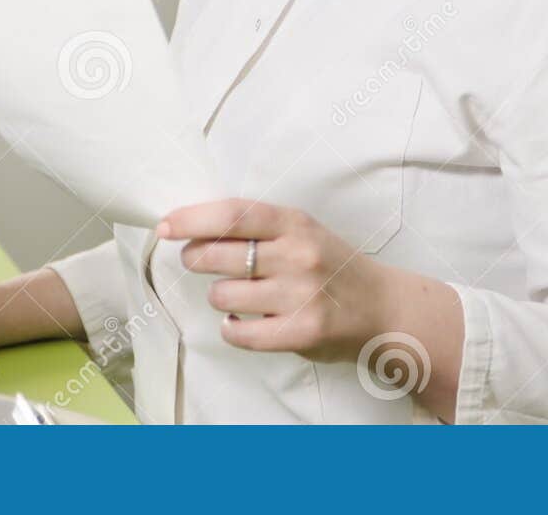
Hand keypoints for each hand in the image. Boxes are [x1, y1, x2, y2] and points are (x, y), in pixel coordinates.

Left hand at [157, 198, 392, 362]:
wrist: (382, 307)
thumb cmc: (331, 265)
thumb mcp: (302, 231)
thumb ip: (258, 228)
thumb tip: (193, 228)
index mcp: (294, 223)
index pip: (232, 214)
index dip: (191, 219)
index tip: (165, 226)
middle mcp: (298, 255)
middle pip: (216, 255)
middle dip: (195, 258)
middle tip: (200, 261)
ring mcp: (301, 295)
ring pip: (223, 296)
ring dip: (221, 298)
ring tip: (241, 296)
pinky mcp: (301, 332)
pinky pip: (240, 334)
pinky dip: (233, 329)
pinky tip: (244, 322)